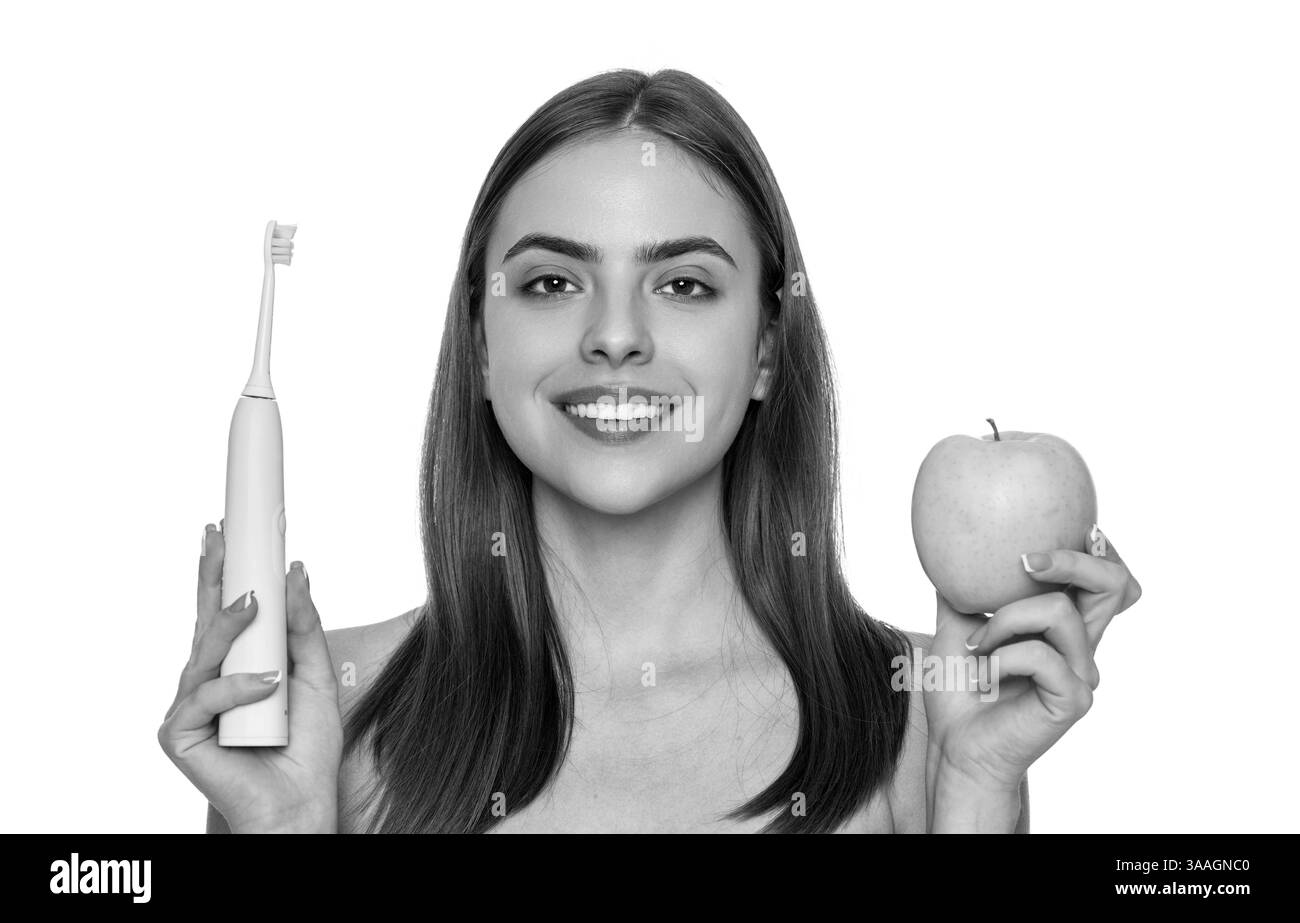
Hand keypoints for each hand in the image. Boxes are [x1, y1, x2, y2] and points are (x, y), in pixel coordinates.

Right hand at [157, 523, 343, 832]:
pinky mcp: (179, 735)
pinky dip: (238, 688)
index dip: (225, 572)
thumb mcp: (315, 675)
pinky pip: (205, 698)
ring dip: (230, 624)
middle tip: (218, 536)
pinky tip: (267, 684)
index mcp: (235, 666)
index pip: (226, 612)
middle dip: (210, 575)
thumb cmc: (305, 748)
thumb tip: (297, 572)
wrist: (301, 803)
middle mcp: (207, 682)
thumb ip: (303, 627)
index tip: (229, 531)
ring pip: (203, 652)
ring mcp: (190, 708)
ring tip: (254, 602)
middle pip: (204, 620)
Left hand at [924, 524, 1141, 793]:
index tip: (1074, 526)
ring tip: (977, 646)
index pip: (1109, 581)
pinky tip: (983, 676)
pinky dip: (1001, 658)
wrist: (955, 745)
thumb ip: (964, 589)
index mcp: (1064, 629)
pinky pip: (1040, 655)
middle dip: (1072, 560)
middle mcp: (1082, 648)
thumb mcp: (957, 626)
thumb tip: (948, 544)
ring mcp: (1082, 674)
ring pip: (1060, 612)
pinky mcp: (1073, 699)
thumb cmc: (960, 691)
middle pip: (1113, 584)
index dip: (1103, 550)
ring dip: (1005, 620)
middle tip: (1026, 561)